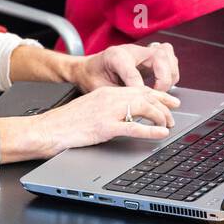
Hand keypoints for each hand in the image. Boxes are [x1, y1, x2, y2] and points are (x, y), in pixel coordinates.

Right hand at [19, 85, 181, 158]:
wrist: (48, 128)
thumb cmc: (66, 122)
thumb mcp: (91, 108)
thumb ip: (109, 108)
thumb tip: (128, 115)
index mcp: (106, 92)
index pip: (138, 89)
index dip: (158, 95)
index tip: (171, 100)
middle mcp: (109, 97)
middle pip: (145, 96)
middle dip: (164, 105)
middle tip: (174, 113)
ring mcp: (107, 112)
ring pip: (143, 108)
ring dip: (160, 116)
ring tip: (169, 125)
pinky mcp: (104, 127)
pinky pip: (133, 127)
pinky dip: (150, 130)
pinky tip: (160, 134)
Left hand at [72, 41, 179, 92]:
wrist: (88, 67)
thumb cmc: (93, 76)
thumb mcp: (99, 87)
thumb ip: (117, 94)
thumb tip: (134, 105)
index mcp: (116, 56)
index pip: (133, 72)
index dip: (139, 90)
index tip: (144, 102)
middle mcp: (132, 50)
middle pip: (160, 57)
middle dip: (163, 79)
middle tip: (156, 95)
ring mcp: (142, 52)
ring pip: (168, 56)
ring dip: (169, 75)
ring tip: (160, 91)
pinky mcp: (149, 57)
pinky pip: (169, 60)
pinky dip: (171, 73)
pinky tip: (161, 85)